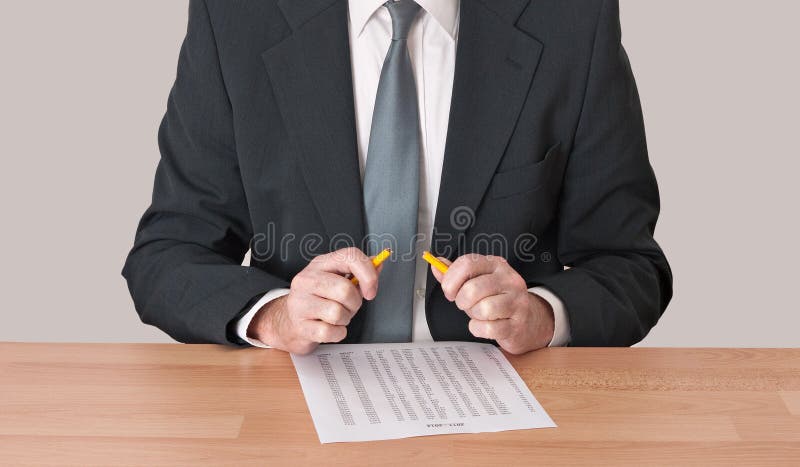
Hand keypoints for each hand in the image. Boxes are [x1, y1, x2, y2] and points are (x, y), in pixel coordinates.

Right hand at [248, 248, 379, 353]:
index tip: (371, 291)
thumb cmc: (319, 300)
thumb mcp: (337, 281)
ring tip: (336, 317)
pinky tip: (329, 328)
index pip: (350, 256)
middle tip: (348, 307)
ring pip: (338, 313)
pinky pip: (330, 332)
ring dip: (345, 319)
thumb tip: (379, 262)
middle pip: (345, 289)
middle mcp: (307, 279)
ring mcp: (300, 302)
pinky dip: (337, 333)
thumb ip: (359, 273)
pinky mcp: (299, 325)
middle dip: (354, 304)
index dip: (368, 274)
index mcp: (321, 264)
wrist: (289, 322)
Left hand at [431, 254, 553, 354]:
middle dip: (461, 301)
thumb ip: (457, 274)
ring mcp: (516, 301)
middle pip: (472, 289)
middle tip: (465, 305)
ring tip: (478, 314)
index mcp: (496, 265)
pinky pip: (489, 328)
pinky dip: (479, 329)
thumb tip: (436, 264)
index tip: (449, 291)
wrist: (527, 320)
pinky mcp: (517, 323)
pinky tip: (484, 325)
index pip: (467, 263)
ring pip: (483, 309)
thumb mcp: (477, 282)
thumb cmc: (497, 300)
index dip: (451, 279)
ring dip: (473, 315)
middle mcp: (509, 279)